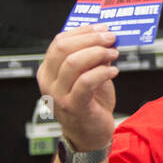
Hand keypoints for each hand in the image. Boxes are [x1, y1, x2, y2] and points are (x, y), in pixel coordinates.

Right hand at [37, 24, 118, 151]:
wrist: (90, 134)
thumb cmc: (90, 103)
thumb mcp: (90, 74)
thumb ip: (94, 57)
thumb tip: (106, 36)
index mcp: (48, 70)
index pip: (59, 41)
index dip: (83, 31)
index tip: (103, 28)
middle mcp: (49, 81)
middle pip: (64, 48)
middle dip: (91, 39)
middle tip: (111, 38)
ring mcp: (58, 95)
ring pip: (73, 63)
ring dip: (98, 53)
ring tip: (114, 54)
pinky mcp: (73, 106)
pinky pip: (86, 82)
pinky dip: (102, 72)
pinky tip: (114, 71)